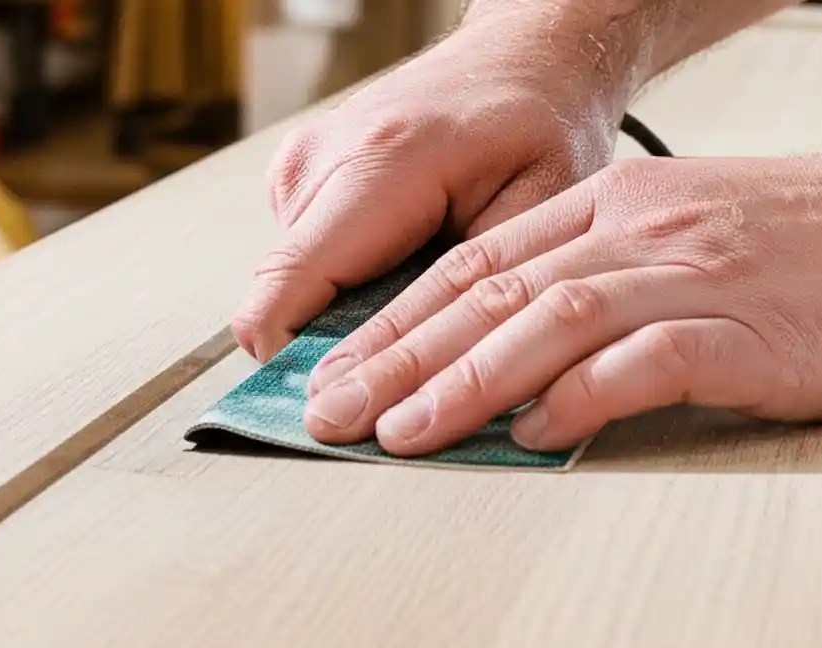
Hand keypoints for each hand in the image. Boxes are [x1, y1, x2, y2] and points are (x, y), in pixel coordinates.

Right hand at [231, 13, 627, 361]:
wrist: (522, 60)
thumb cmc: (538, 123)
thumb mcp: (541, 209)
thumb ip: (477, 290)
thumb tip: (429, 373)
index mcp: (383, 164)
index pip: (291, 282)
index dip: (294, 362)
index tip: (326, 414)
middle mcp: (325, 158)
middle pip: (280, 294)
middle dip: (326, 353)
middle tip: (389, 394)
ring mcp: (304, 164)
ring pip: (287, 285)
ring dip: (337, 320)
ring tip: (411, 316)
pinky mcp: (300, 176)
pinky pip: (300, 260)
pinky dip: (341, 288)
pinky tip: (398, 276)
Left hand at [303, 144, 821, 455]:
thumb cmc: (817, 247)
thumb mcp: (687, 236)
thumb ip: (602, 283)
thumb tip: (523, 369)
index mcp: (615, 206)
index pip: (476, 264)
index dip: (397, 320)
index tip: (341, 367)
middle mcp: (636, 230)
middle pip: (487, 294)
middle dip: (397, 357)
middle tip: (333, 410)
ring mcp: (687, 272)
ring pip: (545, 323)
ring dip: (462, 380)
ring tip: (400, 433)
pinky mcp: (741, 326)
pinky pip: (641, 362)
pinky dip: (577, 399)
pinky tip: (532, 434)